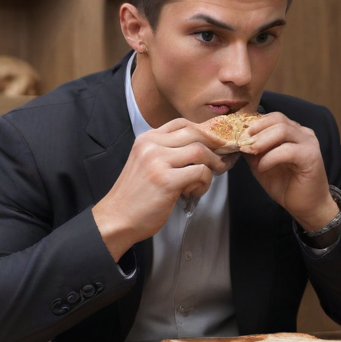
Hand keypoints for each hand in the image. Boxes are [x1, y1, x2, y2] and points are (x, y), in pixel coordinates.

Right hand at [92, 118, 234, 260]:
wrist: (117, 219)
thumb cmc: (136, 196)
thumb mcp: (147, 164)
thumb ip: (168, 153)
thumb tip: (204, 148)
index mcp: (147, 138)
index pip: (183, 123)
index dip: (204, 131)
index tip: (215, 143)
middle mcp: (151, 145)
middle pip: (195, 133)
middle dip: (215, 146)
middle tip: (223, 159)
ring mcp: (158, 161)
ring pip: (201, 151)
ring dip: (212, 165)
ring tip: (207, 179)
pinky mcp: (166, 180)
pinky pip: (200, 172)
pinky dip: (205, 183)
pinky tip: (194, 192)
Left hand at [239, 113, 338, 231]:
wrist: (307, 206)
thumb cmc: (286, 185)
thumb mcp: (262, 164)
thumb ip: (253, 151)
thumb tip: (236, 140)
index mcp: (292, 131)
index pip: (272, 117)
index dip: (253, 124)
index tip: (238, 135)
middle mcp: (302, 133)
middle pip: (277, 119)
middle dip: (256, 130)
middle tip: (242, 142)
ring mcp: (308, 143)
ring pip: (282, 130)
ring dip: (262, 141)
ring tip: (251, 152)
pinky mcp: (310, 156)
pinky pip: (287, 150)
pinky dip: (270, 157)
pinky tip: (263, 167)